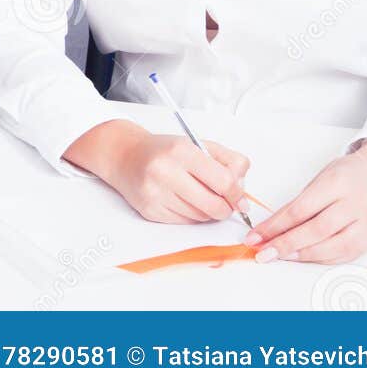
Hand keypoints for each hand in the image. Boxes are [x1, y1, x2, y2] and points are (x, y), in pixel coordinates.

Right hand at [66, 120, 249, 222]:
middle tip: (224, 203)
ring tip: (197, 195)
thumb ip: (229, 161)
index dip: (237, 194)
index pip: (224, 182)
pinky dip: (190, 215)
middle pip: (214, 206)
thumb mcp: (199, 145)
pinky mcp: (150, 211)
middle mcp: (165, 171)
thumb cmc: (164, 151)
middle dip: (225, 208)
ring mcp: (155, 193)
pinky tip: (182, 200)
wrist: (124, 156)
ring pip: (201, 217)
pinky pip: (185, 222)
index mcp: (181, 151)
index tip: (239, 198)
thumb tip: (242, 191)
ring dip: (207, 211)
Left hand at [246, 139, 366, 263]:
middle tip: (262, 252)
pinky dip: (321, 259)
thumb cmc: (348, 175)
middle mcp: (353, 205)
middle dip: (285, 244)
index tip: (255, 235)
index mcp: (336, 185)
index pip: (299, 210)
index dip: (274, 226)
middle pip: (315, 230)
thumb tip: (273, 226)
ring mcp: (365, 224)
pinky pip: (345, 254)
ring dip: (302, 255)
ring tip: (279, 256)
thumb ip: (300, 202)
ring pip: (332, 246)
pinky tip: (303, 258)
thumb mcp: (320, 179)